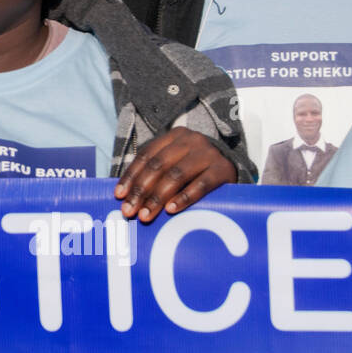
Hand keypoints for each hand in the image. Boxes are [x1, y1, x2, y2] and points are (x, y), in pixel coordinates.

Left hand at [114, 127, 236, 222]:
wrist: (232, 168)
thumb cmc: (195, 170)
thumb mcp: (174, 164)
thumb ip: (153, 174)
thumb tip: (124, 195)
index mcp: (174, 136)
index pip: (146, 156)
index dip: (131, 176)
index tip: (119, 196)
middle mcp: (191, 141)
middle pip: (159, 166)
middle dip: (141, 190)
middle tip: (129, 211)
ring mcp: (208, 153)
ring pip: (176, 175)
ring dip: (158, 197)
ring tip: (146, 215)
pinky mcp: (224, 169)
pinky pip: (201, 185)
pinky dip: (184, 198)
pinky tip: (171, 210)